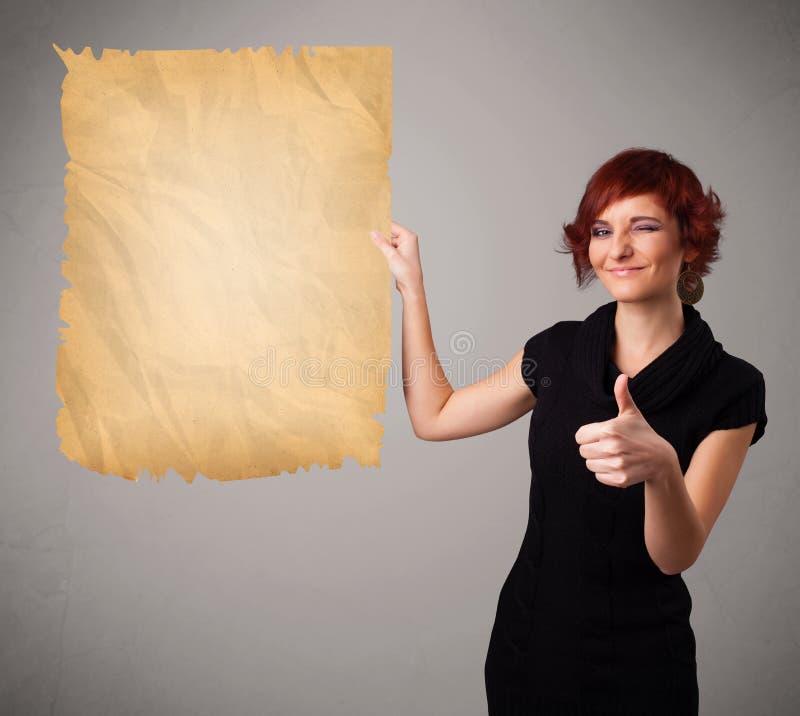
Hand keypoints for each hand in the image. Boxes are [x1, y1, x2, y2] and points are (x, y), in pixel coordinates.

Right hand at [369, 220, 423, 294]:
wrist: (411, 286)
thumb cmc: (407, 272)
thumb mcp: (392, 255)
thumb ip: (382, 243)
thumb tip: (373, 232)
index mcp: (409, 237)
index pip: (393, 226)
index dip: (382, 226)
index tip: (370, 227)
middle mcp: (408, 240)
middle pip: (390, 233)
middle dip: (381, 237)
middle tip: (369, 238)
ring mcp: (404, 247)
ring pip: (389, 241)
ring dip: (382, 245)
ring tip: (373, 247)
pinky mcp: (400, 254)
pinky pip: (390, 248)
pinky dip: (384, 251)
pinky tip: (377, 253)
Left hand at [574, 373, 677, 487]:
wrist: (661, 459)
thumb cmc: (642, 433)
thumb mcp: (631, 414)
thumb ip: (622, 396)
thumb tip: (623, 376)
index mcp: (609, 429)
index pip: (579, 436)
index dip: (588, 436)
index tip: (599, 435)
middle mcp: (611, 447)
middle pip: (583, 451)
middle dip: (593, 449)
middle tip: (608, 446)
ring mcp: (616, 464)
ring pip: (590, 465)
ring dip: (599, 461)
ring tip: (615, 456)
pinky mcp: (620, 479)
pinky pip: (599, 476)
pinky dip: (606, 473)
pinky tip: (619, 466)